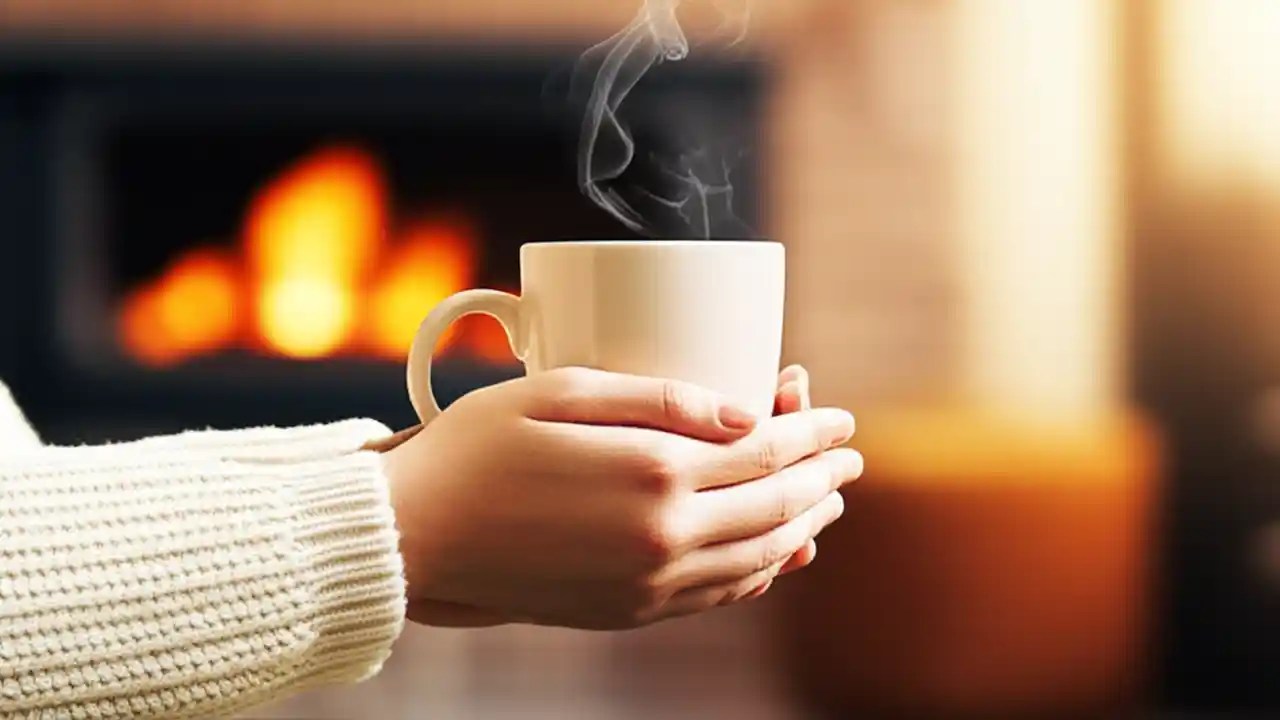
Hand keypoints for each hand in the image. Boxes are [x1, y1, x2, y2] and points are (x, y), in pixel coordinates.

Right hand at [385, 365, 860, 628]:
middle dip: (822, 477)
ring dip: (803, 525)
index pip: (766, 450)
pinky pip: (720, 596)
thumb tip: (743, 413)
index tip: (842, 416)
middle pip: (776, 506)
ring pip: (760, 557)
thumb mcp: (560, 391)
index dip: (813, 430)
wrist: (415, 540)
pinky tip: (774, 558)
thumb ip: (657, 397)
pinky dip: (761, 574)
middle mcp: (664, 536)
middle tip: (849, 458)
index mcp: (652, 471)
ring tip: (827, 503)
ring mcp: (649, 583)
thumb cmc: (475, 449)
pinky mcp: (629, 611)